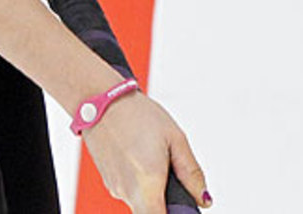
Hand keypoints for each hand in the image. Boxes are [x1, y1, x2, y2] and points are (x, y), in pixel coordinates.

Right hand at [82, 91, 211, 211]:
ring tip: (153, 158)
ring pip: (141, 204)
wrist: (99, 99)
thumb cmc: (135, 113)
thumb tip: (203, 198)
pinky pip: (130, 192)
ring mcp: (115, 188)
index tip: (185, 204)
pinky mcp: (108, 182)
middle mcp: (128, 192)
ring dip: (153, 190)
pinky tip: (139, 156)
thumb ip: (191, 173)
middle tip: (171, 178)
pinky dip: (139, 182)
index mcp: (148, 184)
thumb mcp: (174, 138)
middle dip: (166, 203)